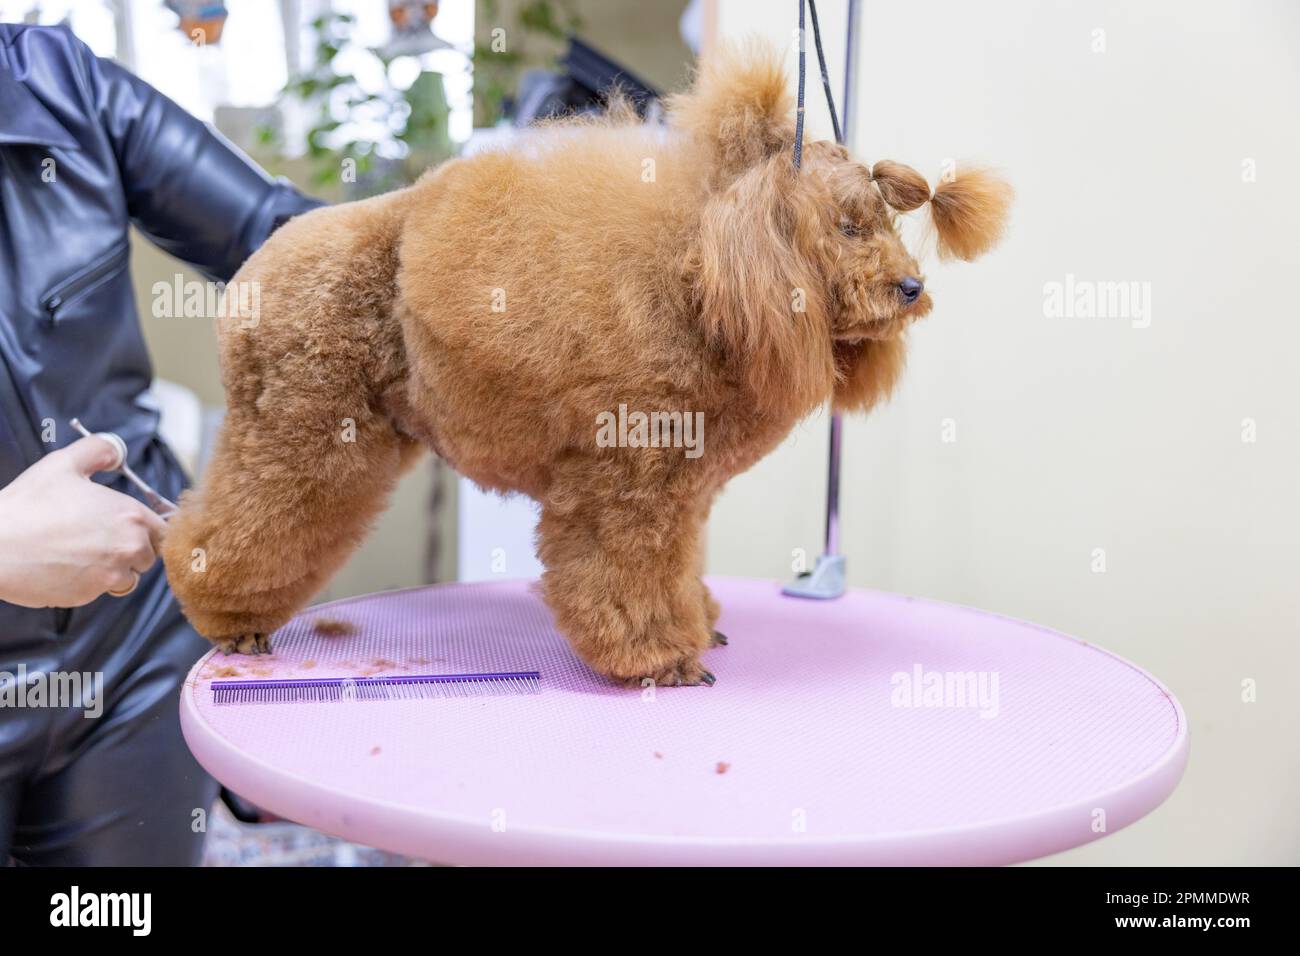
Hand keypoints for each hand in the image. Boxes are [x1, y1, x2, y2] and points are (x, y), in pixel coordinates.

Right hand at [0, 436, 166, 607]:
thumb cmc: (28, 505)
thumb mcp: (63, 464)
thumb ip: (98, 451)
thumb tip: (116, 450)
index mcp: (132, 514)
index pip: (164, 528)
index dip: (146, 528)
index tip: (126, 527)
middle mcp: (130, 546)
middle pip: (149, 554)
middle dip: (130, 549)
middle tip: (97, 538)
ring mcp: (112, 573)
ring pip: (129, 576)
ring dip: (113, 568)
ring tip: (80, 552)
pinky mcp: (92, 594)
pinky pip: (104, 591)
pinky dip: (92, 583)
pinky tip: (68, 567)